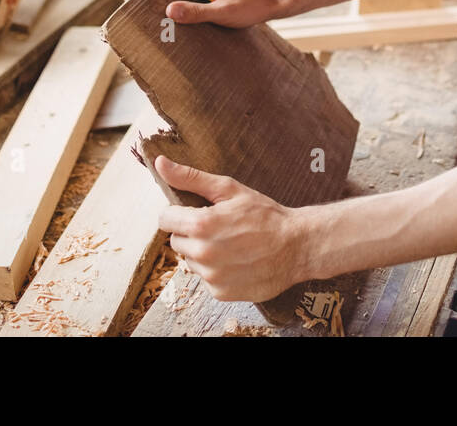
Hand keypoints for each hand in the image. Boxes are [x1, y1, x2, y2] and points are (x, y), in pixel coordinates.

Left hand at [155, 155, 308, 302]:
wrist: (297, 246)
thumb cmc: (265, 215)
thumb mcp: (229, 189)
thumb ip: (190, 178)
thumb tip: (160, 163)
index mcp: (201, 224)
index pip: (164, 219)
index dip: (178, 213)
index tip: (194, 212)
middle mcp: (202, 253)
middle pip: (176, 241)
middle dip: (191, 233)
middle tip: (219, 227)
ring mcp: (211, 276)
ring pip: (190, 261)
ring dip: (203, 253)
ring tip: (230, 244)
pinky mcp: (220, 292)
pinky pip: (206, 278)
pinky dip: (216, 271)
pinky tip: (236, 261)